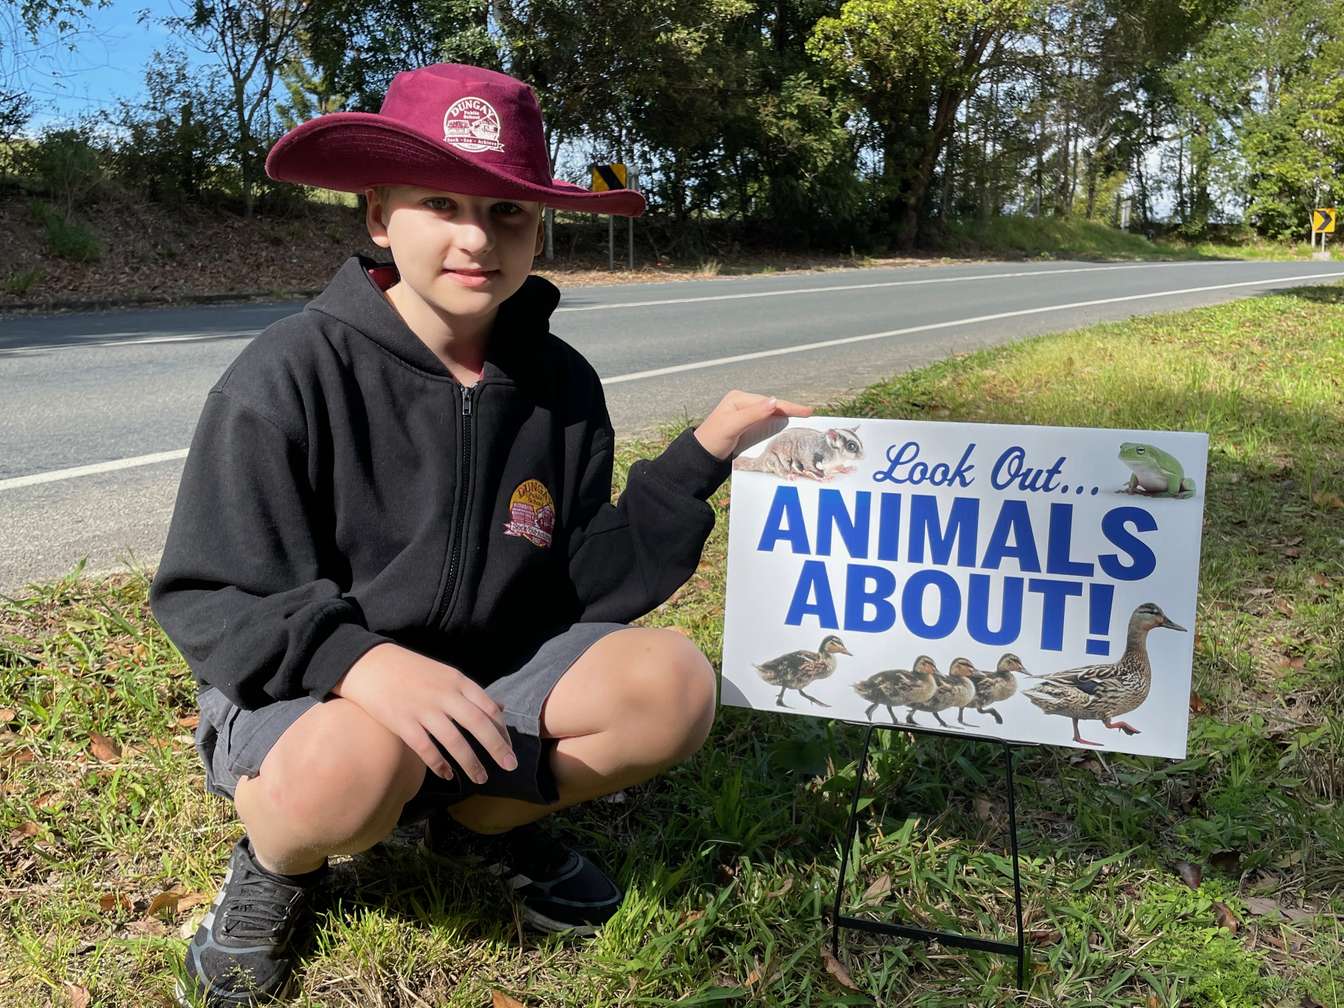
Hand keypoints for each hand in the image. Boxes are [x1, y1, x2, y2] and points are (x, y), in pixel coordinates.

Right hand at [332, 643, 516, 783]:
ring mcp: (423, 709)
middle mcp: (445, 695)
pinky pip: (427, 749)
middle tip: (511, 766)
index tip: (509, 748)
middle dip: (498, 748)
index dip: (502, 730)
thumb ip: (471, 693)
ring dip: (471, 763)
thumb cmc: (411, 671)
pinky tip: (448, 776)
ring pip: (456, 742)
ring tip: (482, 779)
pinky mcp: (402, 723)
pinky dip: (439, 765)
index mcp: (457, 681)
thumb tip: (500, 708)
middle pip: (479, 725)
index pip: (488, 708)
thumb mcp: (445, 674)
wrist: (369, 664)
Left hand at [693, 390, 812, 460]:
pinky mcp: (745, 426)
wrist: (700, 456)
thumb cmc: (712, 439)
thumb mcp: (732, 425)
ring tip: (802, 416)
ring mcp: (744, 415)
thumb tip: (774, 402)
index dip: (789, 406)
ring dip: (785, 414)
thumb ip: (753, 414)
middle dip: (790, 409)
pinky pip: (765, 421)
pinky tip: (785, 423)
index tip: (807, 411)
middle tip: (809, 414)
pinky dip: (777, 421)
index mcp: (739, 399)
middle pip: (772, 405)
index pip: (770, 402)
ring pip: (770, 412)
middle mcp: (742, 404)